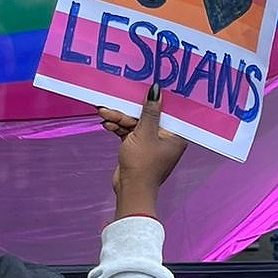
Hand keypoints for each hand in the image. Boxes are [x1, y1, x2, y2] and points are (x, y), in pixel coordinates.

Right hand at [99, 83, 186, 219]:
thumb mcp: (144, 133)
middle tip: (112, 103)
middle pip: (146, 117)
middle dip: (127, 111)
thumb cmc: (142, 165)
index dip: (151, 100)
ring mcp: (150, 143)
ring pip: (134, 124)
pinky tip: (106, 124)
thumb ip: (149, 111)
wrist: (130, 190)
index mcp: (175, 135)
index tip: (140, 88)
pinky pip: (129, 133)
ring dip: (119, 119)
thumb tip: (156, 90)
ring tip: (103, 113)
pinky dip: (118, 128)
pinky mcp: (138, 148)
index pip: (164, 111)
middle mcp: (165, 138)